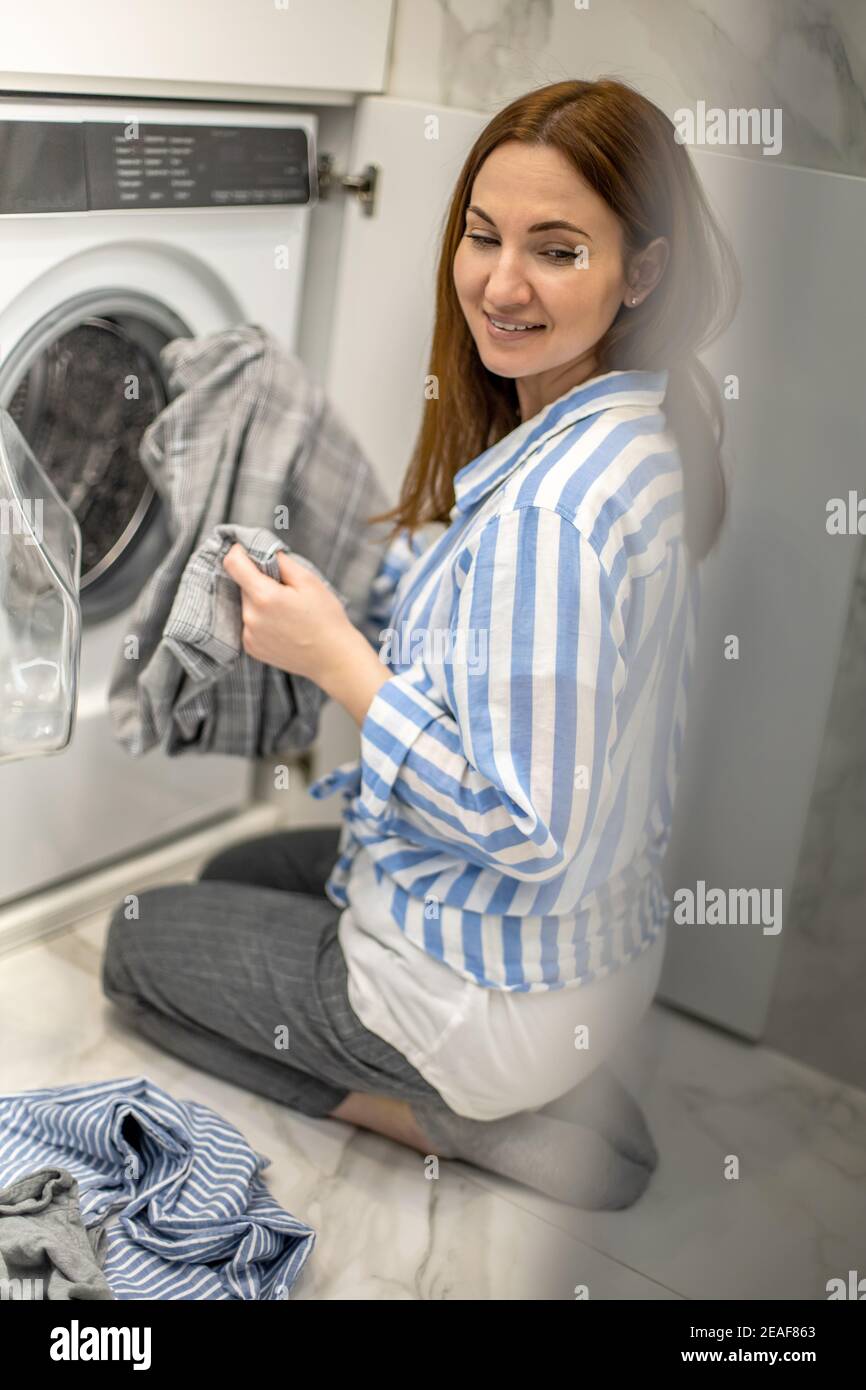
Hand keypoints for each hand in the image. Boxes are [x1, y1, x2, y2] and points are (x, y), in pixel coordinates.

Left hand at [221, 542, 390, 724]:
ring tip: (287, 611)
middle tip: (285, 589)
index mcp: (264, 596)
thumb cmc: (326, 618)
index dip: (239, 551)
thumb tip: (261, 549)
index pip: (232, 563)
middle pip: (242, 585)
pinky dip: (261, 619)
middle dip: (258, 580)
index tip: (249, 550)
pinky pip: (249, 623)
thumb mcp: (309, 580)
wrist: (333, 658)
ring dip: (260, 600)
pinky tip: (282, 626)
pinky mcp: (251, 648)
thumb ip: (280, 561)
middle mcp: (250, 617)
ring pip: (246, 605)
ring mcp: (249, 635)